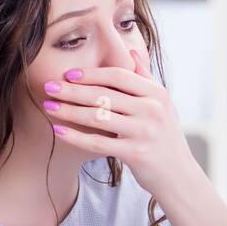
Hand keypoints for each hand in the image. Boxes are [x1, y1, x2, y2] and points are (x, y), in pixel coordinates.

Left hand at [43, 48, 198, 198]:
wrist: (178, 174)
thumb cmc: (165, 136)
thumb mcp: (163, 104)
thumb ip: (146, 77)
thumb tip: (131, 51)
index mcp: (157, 93)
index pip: (119, 75)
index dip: (91, 74)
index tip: (68, 74)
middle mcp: (152, 109)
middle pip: (104, 94)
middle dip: (72, 90)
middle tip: (49, 86)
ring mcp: (144, 132)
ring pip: (98, 117)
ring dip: (69, 110)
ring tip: (48, 106)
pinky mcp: (135, 153)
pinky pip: (98, 143)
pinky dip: (75, 136)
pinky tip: (58, 130)